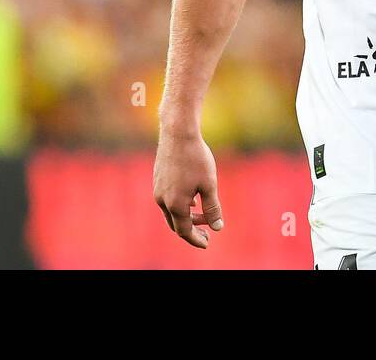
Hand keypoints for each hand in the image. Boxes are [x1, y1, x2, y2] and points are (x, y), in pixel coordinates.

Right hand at [153, 128, 224, 247]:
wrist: (178, 134)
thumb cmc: (196, 158)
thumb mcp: (209, 184)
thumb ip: (212, 208)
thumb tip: (218, 227)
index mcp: (175, 205)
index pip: (185, 231)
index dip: (196, 239)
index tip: (207, 243)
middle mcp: (162, 200)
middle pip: (176, 224)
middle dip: (192, 230)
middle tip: (207, 233)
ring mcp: (158, 189)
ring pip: (171, 212)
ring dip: (187, 217)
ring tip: (203, 215)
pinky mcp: (158, 179)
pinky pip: (168, 200)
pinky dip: (180, 205)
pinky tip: (193, 199)